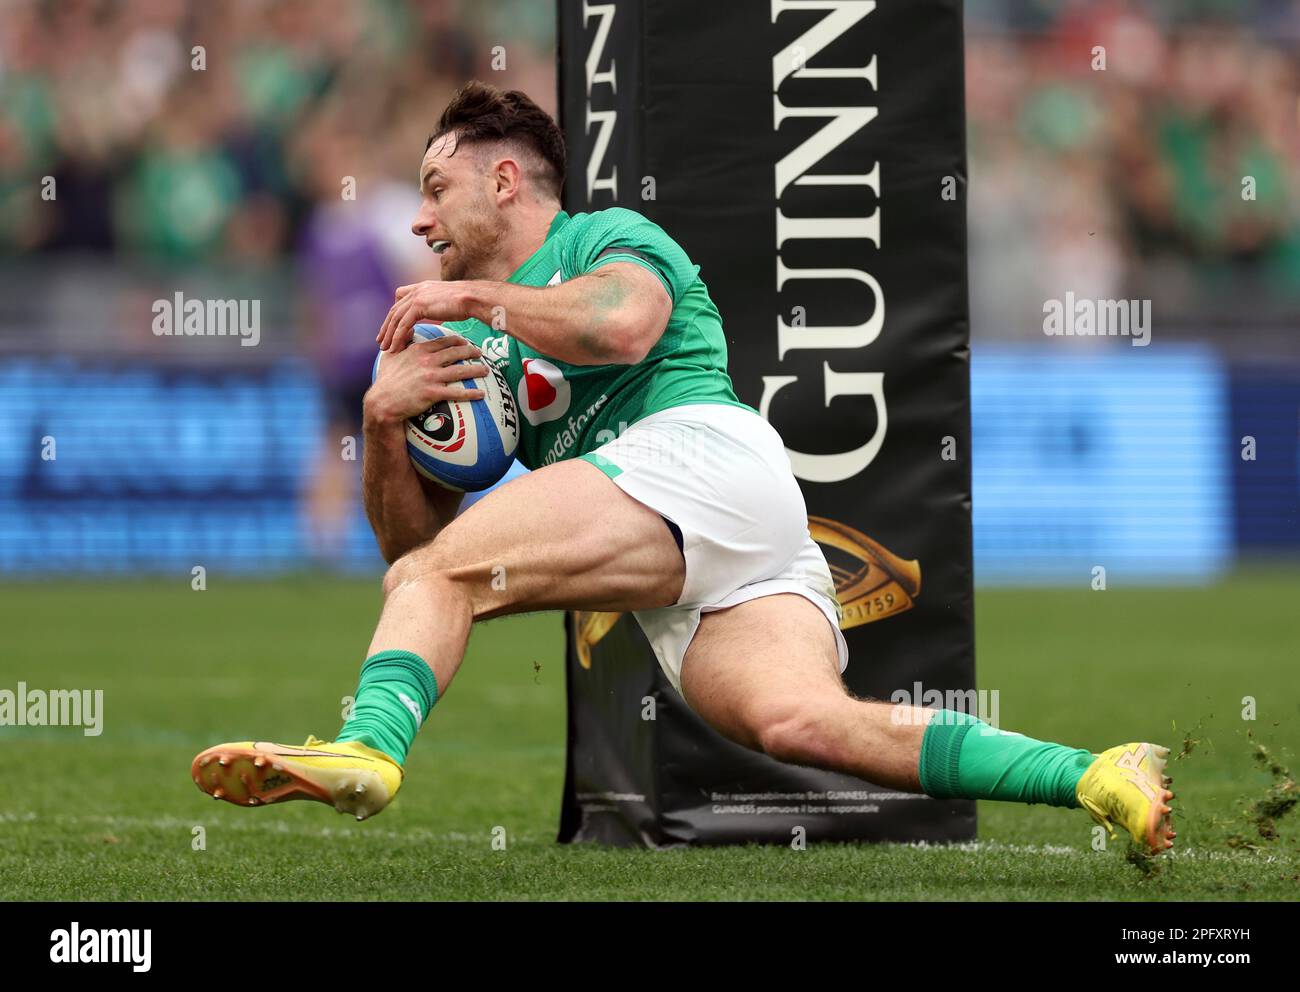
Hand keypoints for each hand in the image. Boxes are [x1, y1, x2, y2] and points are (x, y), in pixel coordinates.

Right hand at [363, 334, 486, 424]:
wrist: (382, 401)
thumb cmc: (386, 380)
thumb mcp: (389, 356)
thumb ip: (400, 342)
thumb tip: (407, 330)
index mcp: (419, 351)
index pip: (442, 342)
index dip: (456, 341)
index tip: (465, 342)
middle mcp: (427, 361)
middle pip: (455, 353)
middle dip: (470, 351)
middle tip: (480, 353)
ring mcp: (431, 377)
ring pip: (460, 371)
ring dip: (476, 370)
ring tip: (486, 370)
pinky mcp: (433, 393)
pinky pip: (457, 393)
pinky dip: (471, 393)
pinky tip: (481, 394)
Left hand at [377, 281, 471, 353]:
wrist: (473, 298)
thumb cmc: (467, 302)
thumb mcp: (447, 301)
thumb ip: (437, 305)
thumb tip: (438, 313)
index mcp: (422, 287)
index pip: (400, 298)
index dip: (395, 313)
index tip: (391, 326)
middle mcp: (416, 290)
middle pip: (394, 310)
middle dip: (386, 327)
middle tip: (381, 340)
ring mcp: (417, 297)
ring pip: (396, 318)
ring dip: (388, 334)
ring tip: (385, 348)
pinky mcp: (419, 306)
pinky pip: (403, 324)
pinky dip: (397, 337)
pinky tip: (395, 347)